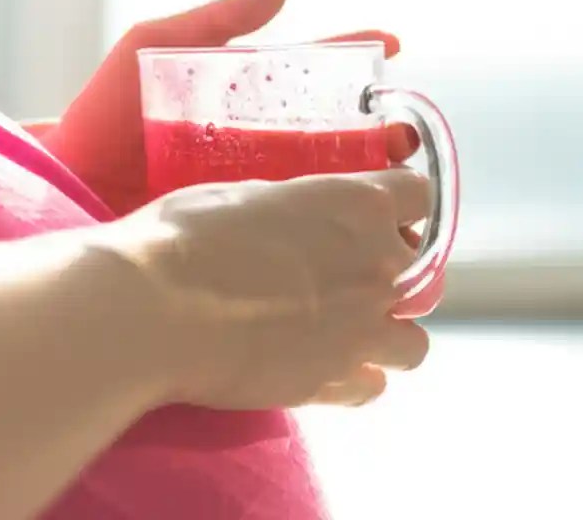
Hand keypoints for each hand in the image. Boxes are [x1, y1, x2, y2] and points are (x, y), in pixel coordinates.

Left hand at [30, 0, 400, 215]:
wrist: (63, 185)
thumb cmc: (101, 115)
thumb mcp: (152, 46)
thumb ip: (214, 19)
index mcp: (247, 99)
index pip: (317, 71)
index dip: (358, 55)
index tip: (394, 44)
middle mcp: (260, 147)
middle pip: (340, 138)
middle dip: (382, 138)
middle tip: (406, 143)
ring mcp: (254, 194)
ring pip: (332, 193)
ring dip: (373, 195)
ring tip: (402, 201)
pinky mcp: (244, 236)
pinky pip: (300, 238)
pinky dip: (337, 240)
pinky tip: (366, 247)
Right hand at [95, 169, 432, 409]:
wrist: (155, 311)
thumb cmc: (188, 236)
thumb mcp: (247, 195)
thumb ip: (295, 210)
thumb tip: (296, 220)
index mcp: (359, 206)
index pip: (419, 198)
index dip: (399, 208)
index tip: (376, 216)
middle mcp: (378, 268)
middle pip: (427, 275)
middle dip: (399, 276)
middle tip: (353, 277)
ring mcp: (361, 331)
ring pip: (414, 345)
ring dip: (387, 336)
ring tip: (345, 333)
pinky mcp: (333, 382)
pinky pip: (372, 387)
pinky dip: (354, 379)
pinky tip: (321, 368)